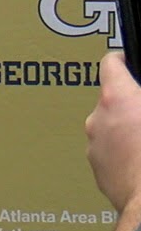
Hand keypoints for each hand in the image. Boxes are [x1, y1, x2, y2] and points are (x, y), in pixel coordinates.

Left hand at [86, 52, 140, 210]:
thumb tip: (139, 100)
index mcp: (117, 99)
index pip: (111, 64)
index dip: (121, 60)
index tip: (127, 60)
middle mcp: (98, 119)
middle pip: (112, 100)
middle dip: (131, 105)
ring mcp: (94, 146)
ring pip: (111, 128)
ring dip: (127, 131)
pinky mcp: (98, 170)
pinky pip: (110, 152)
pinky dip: (124, 153)